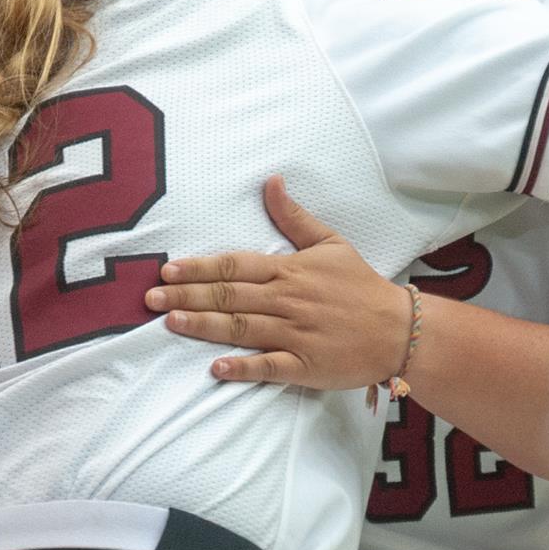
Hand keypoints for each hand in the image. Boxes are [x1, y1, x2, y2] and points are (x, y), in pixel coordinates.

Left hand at [143, 176, 410, 388]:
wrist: (399, 329)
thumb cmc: (360, 285)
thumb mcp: (330, 243)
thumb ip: (294, 217)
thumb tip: (270, 181)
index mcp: (289, 271)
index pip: (235, 265)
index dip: (199, 267)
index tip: (167, 270)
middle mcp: (287, 301)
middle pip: (229, 296)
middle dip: (186, 295)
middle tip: (149, 299)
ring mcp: (295, 335)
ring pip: (242, 328)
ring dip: (204, 325)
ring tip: (170, 323)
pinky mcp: (305, 366)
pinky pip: (269, 367)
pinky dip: (243, 367)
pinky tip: (216, 368)